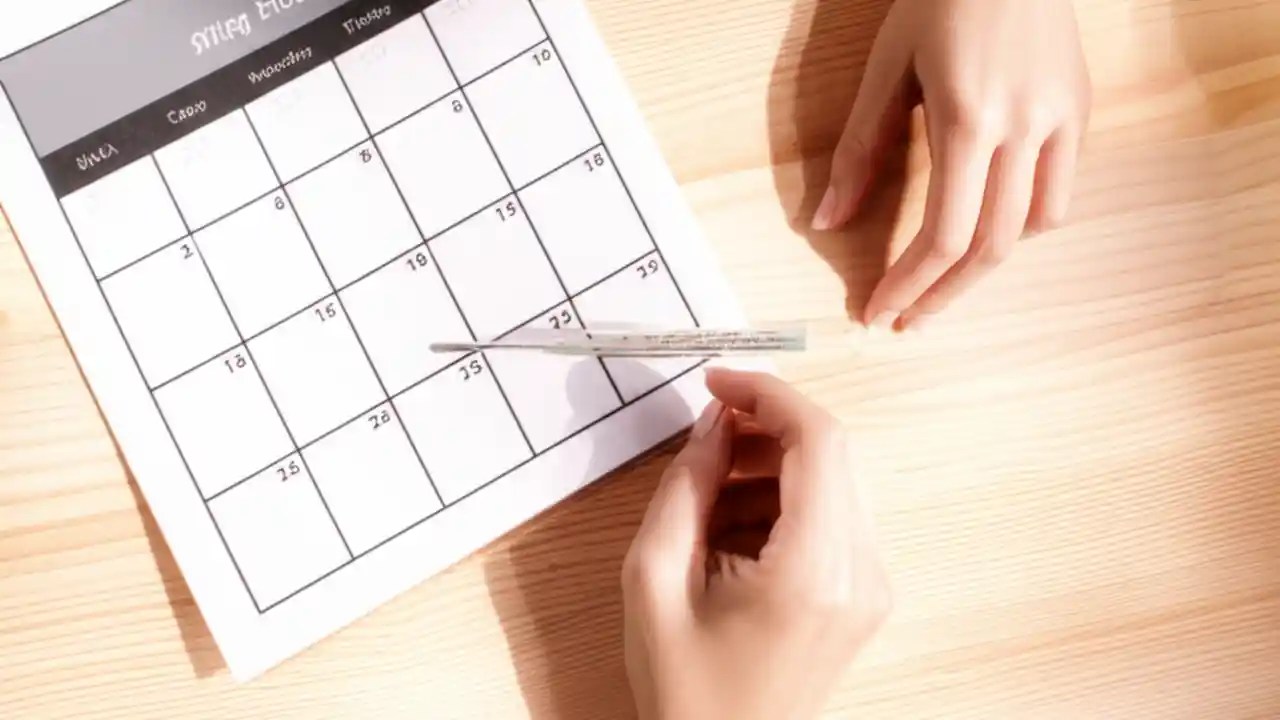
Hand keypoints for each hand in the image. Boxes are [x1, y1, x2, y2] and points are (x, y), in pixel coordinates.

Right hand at [623, 368, 890, 719]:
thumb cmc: (684, 689)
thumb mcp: (654, 580)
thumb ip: (684, 487)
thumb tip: (714, 422)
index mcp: (811, 573)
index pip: (819, 441)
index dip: (768, 394)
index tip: (716, 383)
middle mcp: (860, 575)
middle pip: (831, 454)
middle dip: (766, 429)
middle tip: (705, 438)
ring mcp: (870, 588)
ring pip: (833, 480)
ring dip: (771, 466)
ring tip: (707, 501)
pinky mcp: (864, 596)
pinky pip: (832, 516)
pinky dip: (783, 501)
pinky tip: (732, 530)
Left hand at [812, 0, 1091, 329]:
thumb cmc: (938, 2)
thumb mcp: (886, 71)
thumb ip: (859, 151)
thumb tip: (826, 222)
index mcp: (968, 119)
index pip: (943, 233)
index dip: (909, 285)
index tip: (879, 314)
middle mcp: (1024, 127)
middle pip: (989, 248)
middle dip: (942, 295)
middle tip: (907, 321)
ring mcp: (1061, 121)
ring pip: (1031, 229)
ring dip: (983, 268)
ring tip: (941, 284)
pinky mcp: (1080, 112)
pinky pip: (1059, 194)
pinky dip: (1023, 225)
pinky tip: (987, 230)